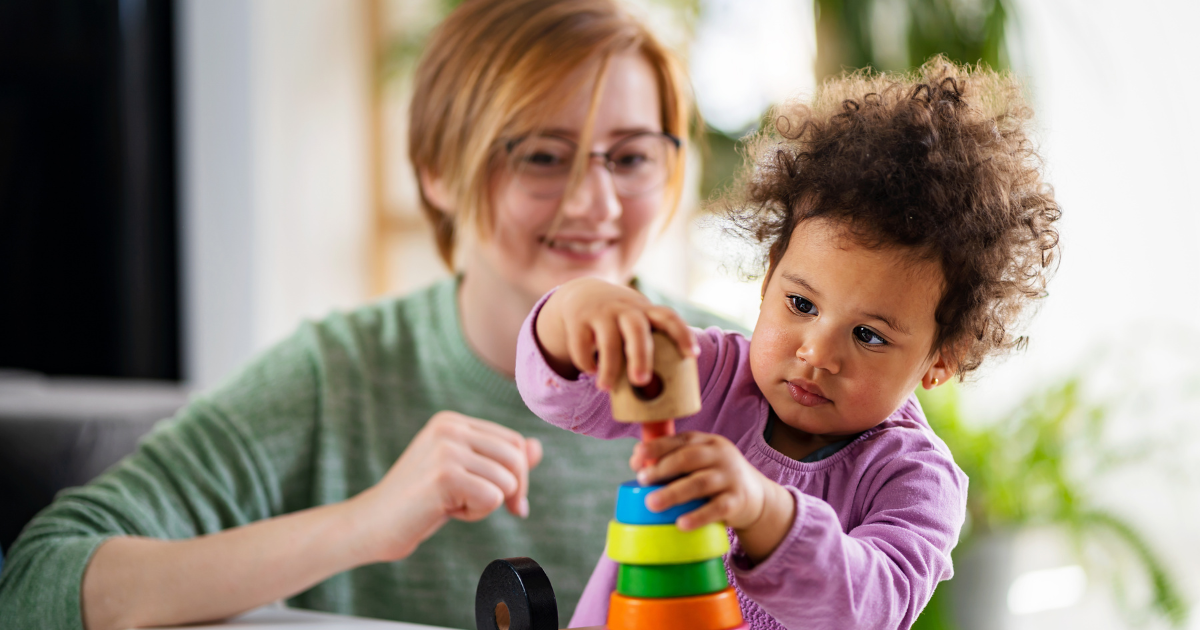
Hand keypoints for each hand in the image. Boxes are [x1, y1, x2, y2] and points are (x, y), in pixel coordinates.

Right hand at [351, 411, 542, 561]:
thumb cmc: (419, 502)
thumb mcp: (464, 475)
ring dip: (487, 503)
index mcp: (452, 421)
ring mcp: (447, 449)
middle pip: (517, 458)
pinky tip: (447, 511)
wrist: (372, 524)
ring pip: (507, 481)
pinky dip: (476, 513)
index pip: (514, 441)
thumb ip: (499, 460)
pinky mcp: (445, 475)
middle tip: (479, 507)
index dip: (517, 475)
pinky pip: (492, 498)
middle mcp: (450, 428)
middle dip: (511, 491)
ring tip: (453, 504)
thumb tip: (538, 447)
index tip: (507, 501)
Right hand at [535, 277, 697, 390]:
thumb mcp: (637, 321)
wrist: (583, 293)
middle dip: (640, 357)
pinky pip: (581, 344)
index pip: (668, 317)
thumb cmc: (620, 320)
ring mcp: (601, 313)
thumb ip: (648, 346)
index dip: (681, 335)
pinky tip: (591, 371)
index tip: (691, 355)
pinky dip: (586, 361)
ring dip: (609, 367)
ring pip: (608, 341)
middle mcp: (625, 309)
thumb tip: (660, 397)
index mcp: (645, 311)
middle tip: (641, 381)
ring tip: (606, 388)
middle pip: (637, 330)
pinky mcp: (578, 320)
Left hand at [632, 431, 794, 561]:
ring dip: (674, 493)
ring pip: (700, 483)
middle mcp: (720, 456)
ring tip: (652, 503)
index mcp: (707, 442)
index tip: (636, 458)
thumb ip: (674, 460)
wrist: (756, 496)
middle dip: (662, 468)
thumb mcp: (701, 462)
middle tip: (642, 480)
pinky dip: (698, 516)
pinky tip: (681, 523)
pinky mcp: (737, 501)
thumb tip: (638, 464)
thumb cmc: (716, 477)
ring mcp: (730, 478)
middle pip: (689, 458)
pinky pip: (717, 508)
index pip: (680, 440)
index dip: (656, 447)